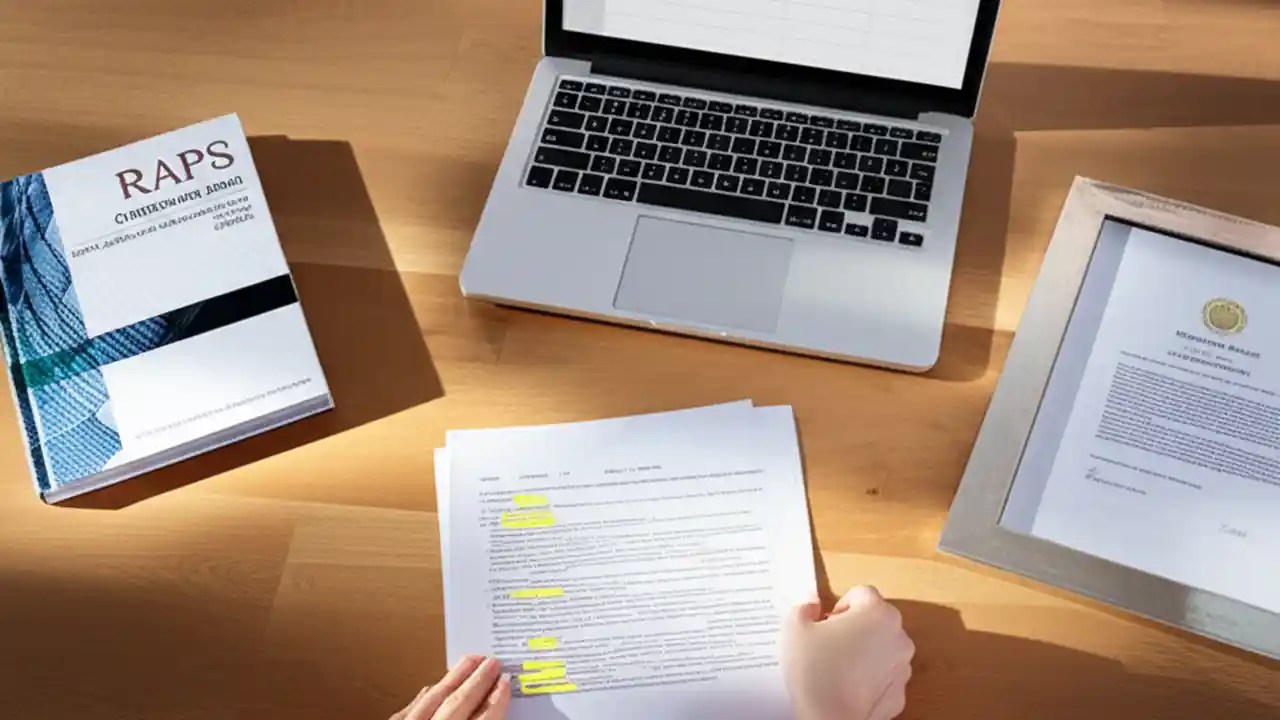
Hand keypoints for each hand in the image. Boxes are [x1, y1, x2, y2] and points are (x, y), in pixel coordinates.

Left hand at [392, 655, 510, 719]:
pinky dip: (426, 695)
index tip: (505, 683)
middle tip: (492, 662)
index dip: (496, 700)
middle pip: (458, 701)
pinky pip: (410, 706)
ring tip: (469, 661)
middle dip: (478, 680)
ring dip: (454, 678)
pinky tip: (433, 687)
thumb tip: (493, 707)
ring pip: (433, 697)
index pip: (481, 719)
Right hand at [782, 586, 915, 719]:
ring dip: (865, 650)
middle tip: (829, 642)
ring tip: (838, 666)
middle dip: (854, 626)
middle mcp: (898, 634)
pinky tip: (848, 685)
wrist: (829, 718)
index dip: (840, 604)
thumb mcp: (795, 629)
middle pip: (876, 618)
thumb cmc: (815, 670)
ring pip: (883, 646)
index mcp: (877, 612)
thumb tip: (811, 604)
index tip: (825, 623)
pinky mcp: (900, 691)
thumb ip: (804, 608)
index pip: (861, 592)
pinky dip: (870, 675)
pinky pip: (884, 674)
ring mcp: (903, 665)